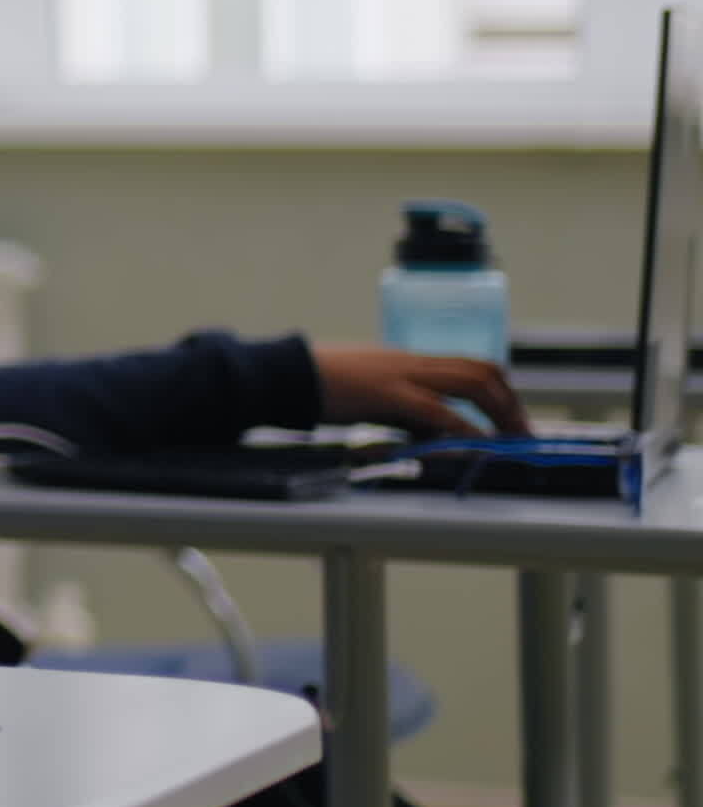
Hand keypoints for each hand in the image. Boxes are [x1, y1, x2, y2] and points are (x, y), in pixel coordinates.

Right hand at [313, 344, 526, 433]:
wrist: (285, 374)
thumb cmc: (320, 386)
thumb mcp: (372, 396)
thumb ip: (404, 412)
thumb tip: (433, 436)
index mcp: (409, 362)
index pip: (470, 365)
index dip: (501, 391)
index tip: (511, 419)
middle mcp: (413, 363)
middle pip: (481, 371)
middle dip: (511, 404)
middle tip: (522, 435)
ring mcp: (403, 375)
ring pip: (471, 382)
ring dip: (499, 412)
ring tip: (510, 439)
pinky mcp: (388, 394)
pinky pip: (438, 411)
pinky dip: (464, 428)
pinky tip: (477, 444)